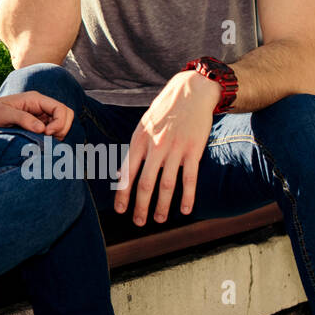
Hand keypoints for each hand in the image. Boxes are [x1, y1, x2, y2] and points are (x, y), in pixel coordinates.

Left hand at [0, 92, 73, 137]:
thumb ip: (23, 119)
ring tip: (40, 142)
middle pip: (65, 116)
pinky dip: (49, 139)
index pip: (61, 109)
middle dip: (62, 129)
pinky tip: (38, 143)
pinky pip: (50, 132)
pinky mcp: (34, 125)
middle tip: (46, 140)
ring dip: (56, 135)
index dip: (60, 123)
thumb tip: (43, 129)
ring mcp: (38, 116)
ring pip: (59, 125)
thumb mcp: (3, 114)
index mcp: (35, 99)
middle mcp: (39, 106)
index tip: (46, 134)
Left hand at [114, 70, 218, 225]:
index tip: (120, 210)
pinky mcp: (194, 150)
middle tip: (139, 222)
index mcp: (139, 140)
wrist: (190, 91)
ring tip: (159, 219)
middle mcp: (155, 147)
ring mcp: (175, 149)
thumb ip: (136, 148)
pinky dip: (188, 196)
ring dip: (163, 206)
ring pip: (167, 185)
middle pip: (146, 183)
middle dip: (141, 206)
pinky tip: (186, 210)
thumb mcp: (144, 125)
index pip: (127, 172)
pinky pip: (190, 179)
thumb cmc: (164, 110)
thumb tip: (123, 171)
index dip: (123, 194)